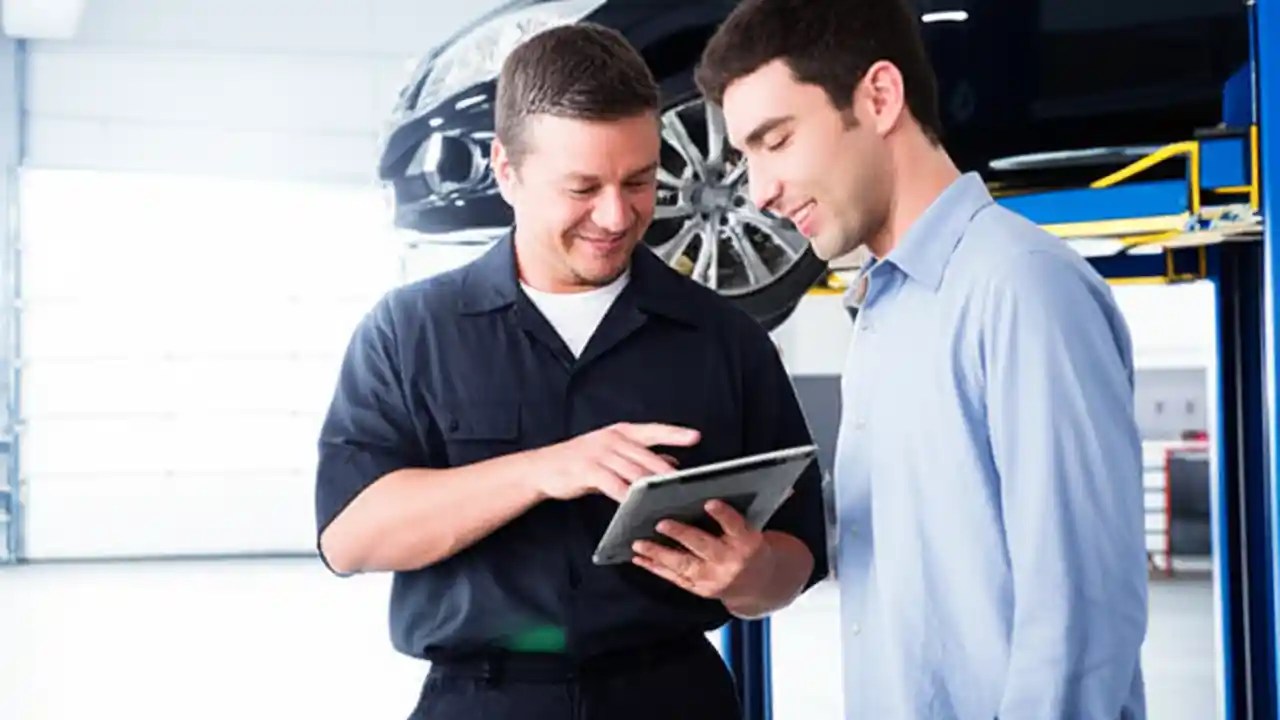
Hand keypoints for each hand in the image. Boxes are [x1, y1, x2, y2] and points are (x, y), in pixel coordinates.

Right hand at [530, 422, 699, 502]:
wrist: (543, 468)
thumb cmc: (581, 461)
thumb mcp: (612, 453)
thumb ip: (640, 458)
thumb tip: (672, 464)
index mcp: (621, 432)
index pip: (653, 431)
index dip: (674, 434)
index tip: (695, 437)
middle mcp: (612, 439)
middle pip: (647, 456)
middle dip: (668, 472)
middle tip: (688, 484)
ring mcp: (600, 454)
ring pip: (633, 472)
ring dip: (651, 487)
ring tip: (668, 498)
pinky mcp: (588, 471)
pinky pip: (613, 485)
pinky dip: (627, 496)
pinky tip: (637, 505)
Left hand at [631, 500, 772, 601]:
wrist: (759, 581)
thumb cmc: (748, 545)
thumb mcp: (750, 529)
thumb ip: (729, 516)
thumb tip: (699, 491)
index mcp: (748, 542)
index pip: (735, 525)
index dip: (723, 515)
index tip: (709, 502)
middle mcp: (731, 562)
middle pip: (704, 546)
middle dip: (682, 535)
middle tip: (661, 523)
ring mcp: (714, 579)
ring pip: (685, 565)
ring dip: (660, 553)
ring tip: (639, 543)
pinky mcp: (700, 589)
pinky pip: (675, 578)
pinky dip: (656, 567)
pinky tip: (639, 557)